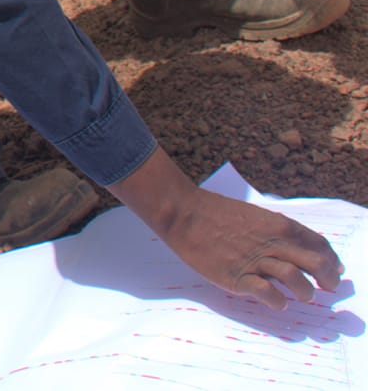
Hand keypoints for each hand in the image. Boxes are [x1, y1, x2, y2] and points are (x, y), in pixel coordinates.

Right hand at [162, 188, 343, 309]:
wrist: (183, 213)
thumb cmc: (217, 212)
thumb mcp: (254, 215)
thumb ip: (278, 231)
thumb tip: (298, 250)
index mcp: (278, 226)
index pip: (319, 245)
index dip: (331, 260)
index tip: (332, 270)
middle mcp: (271, 243)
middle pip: (316, 263)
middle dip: (328, 278)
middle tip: (327, 287)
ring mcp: (254, 260)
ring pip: (296, 279)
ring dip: (306, 292)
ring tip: (303, 296)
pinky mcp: (237, 277)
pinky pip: (268, 294)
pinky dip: (278, 301)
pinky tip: (277, 302)